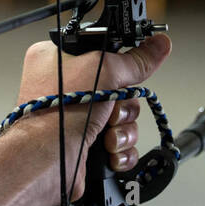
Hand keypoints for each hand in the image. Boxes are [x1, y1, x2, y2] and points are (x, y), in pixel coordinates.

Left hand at [14, 33, 171, 203]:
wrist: (46, 160)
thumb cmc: (57, 112)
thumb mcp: (105, 70)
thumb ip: (136, 59)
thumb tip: (158, 45)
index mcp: (61, 61)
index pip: (104, 54)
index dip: (120, 66)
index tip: (128, 73)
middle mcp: (68, 90)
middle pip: (120, 90)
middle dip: (122, 106)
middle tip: (110, 109)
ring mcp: (77, 118)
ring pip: (123, 120)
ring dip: (122, 131)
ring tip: (106, 135)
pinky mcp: (87, 144)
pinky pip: (120, 145)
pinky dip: (120, 151)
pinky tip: (109, 151)